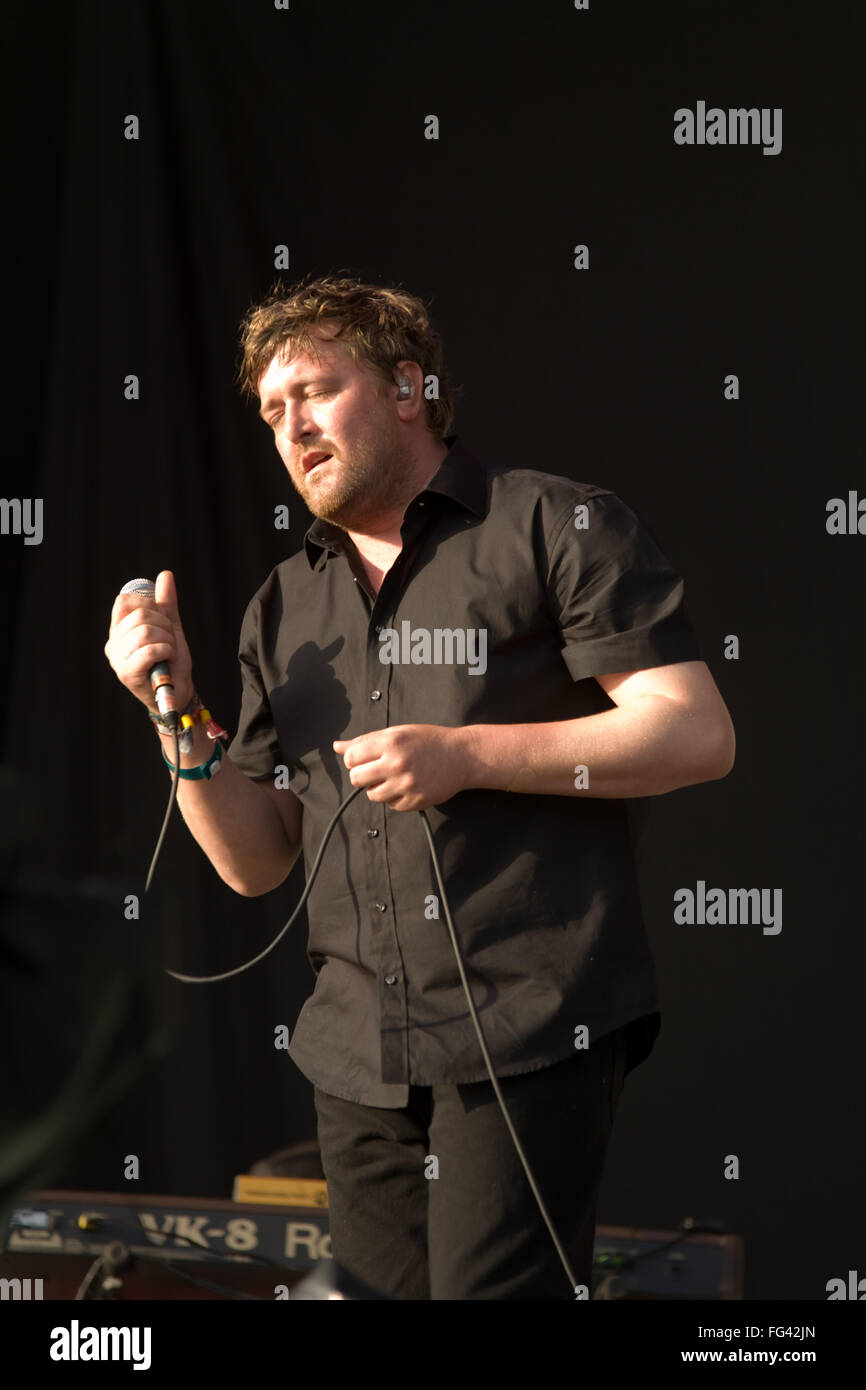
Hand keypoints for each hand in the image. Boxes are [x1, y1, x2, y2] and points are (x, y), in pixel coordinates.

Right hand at [104, 569, 194, 712]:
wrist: (177, 691)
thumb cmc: (170, 661)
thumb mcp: (170, 627)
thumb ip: (166, 603)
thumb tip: (165, 575)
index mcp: (119, 630)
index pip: (124, 601)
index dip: (148, 604)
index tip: (161, 620)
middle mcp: (113, 643)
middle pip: (139, 616)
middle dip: (164, 625)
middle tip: (169, 640)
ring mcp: (118, 659)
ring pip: (145, 632)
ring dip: (167, 640)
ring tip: (168, 652)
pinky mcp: (127, 673)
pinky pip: (149, 650)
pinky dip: (165, 651)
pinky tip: (167, 659)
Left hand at [333, 724, 469, 810]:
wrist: (462, 756)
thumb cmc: (428, 741)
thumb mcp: (398, 733)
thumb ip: (365, 740)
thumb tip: (337, 746)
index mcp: (390, 743)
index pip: (351, 757)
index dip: (354, 759)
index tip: (364, 759)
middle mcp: (397, 764)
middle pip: (356, 779)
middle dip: (362, 776)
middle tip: (375, 771)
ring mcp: (407, 785)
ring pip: (372, 796)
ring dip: (378, 789)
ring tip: (393, 778)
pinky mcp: (415, 801)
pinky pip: (391, 806)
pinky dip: (395, 798)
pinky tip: (407, 786)